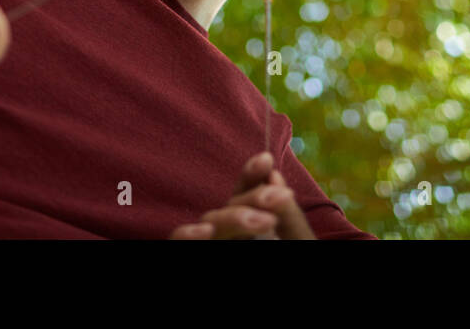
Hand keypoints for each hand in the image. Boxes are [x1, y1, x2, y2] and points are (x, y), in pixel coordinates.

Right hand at [170, 152, 316, 239]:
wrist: (265, 328)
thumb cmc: (284, 252)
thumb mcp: (295, 240)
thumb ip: (290, 217)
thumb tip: (274, 175)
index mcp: (248, 223)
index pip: (245, 192)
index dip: (252, 174)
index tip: (266, 159)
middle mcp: (224, 230)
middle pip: (229, 204)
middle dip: (253, 196)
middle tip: (280, 196)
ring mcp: (208, 240)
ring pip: (209, 221)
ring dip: (233, 217)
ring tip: (263, 221)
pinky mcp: (190, 251)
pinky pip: (174, 240)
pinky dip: (185, 235)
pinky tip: (204, 231)